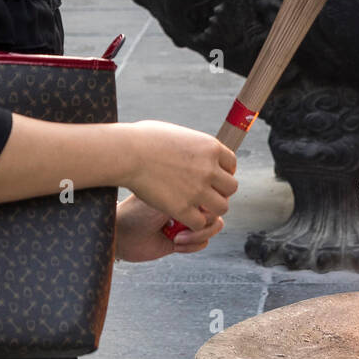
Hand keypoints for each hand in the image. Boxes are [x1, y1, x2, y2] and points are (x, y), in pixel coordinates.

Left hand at [115, 194, 224, 261]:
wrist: (121, 233)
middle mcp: (188, 199)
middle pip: (218, 208)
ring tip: (177, 238)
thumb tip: (217, 201)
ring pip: (213, 226)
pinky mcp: (184, 238)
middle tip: (189, 223)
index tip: (194, 205)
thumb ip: (192, 196)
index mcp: (184, 184)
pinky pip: (203, 243)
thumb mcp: (166, 199)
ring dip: (199, 234)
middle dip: (207, 220)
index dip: (209, 200)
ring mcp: (187, 219)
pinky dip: (192, 245)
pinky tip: (174, 244)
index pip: (212, 189)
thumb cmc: (138, 209)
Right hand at [122, 120, 236, 230]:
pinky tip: (182, 219)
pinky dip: (193, 224)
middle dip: (218, 192)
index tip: (210, 177)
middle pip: (231, 188)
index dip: (221, 172)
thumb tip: (192, 150)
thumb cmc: (142, 139)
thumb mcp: (175, 133)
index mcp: (210, 147)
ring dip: (209, 210)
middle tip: (204, 195)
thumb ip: (191, 146)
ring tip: (196, 209)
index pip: (231, 164)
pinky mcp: (183, 208)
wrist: (127, 153)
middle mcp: (210, 169)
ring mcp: (198, 190)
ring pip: (221, 208)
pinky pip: (200, 223)